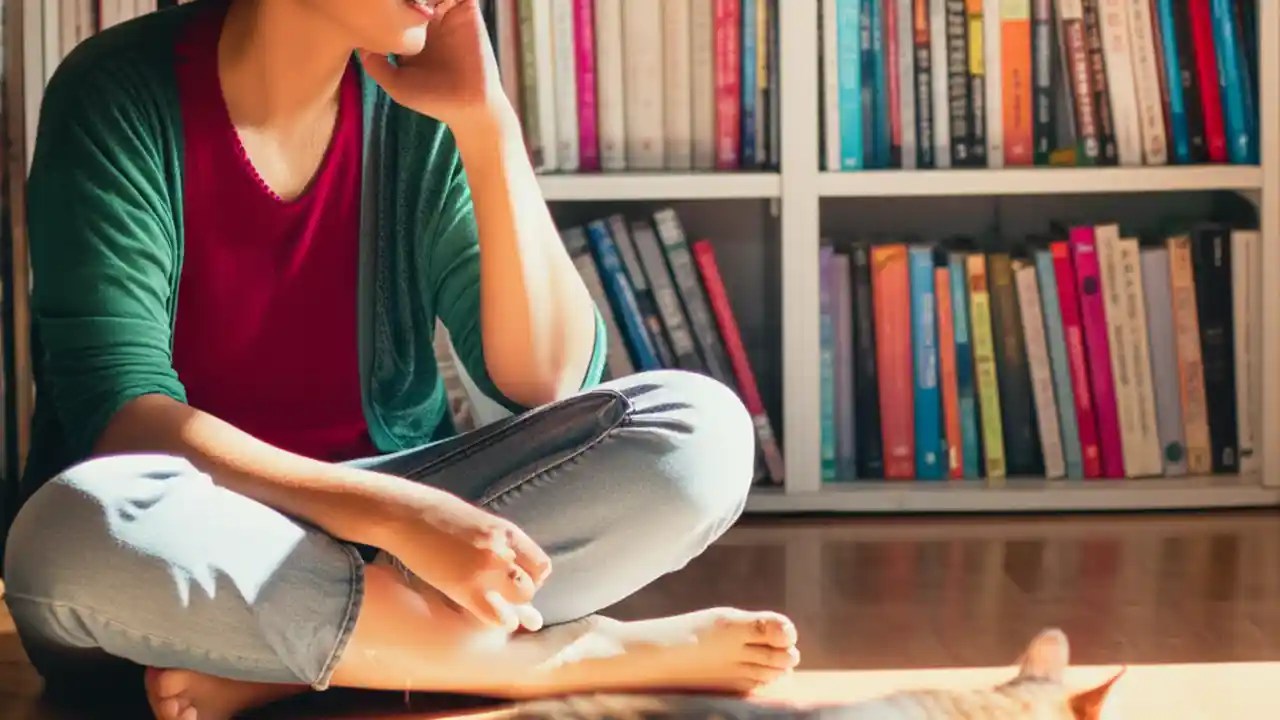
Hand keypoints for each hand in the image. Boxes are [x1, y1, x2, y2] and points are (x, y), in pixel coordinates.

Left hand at [359, 0, 509, 130]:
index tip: (374, 5)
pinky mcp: (468, 11)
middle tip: (393, 0)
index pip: (398, 7)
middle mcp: (432, 20)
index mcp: (414, 32)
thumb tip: (359, 43)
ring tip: (412, 0)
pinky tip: (431, 0)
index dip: (388, 4)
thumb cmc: (433, 99)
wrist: (469, 106)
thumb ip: (375, 65)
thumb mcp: (396, 83)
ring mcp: (449, 13)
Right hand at [383, 489, 551, 630]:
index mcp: (507, 532)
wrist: (404, 513)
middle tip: (500, 593)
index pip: (542, 565)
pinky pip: (496, 616)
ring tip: (491, 603)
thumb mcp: (477, 522)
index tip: (514, 579)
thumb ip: (498, 544)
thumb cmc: (436, 514)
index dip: (531, 577)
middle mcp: (502, 551)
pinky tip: (480, 610)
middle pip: (532, 586)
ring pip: (520, 601)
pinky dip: (494, 618)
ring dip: (509, 607)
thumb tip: (510, 565)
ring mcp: (485, 570)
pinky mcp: (465, 588)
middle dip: (520, 594)